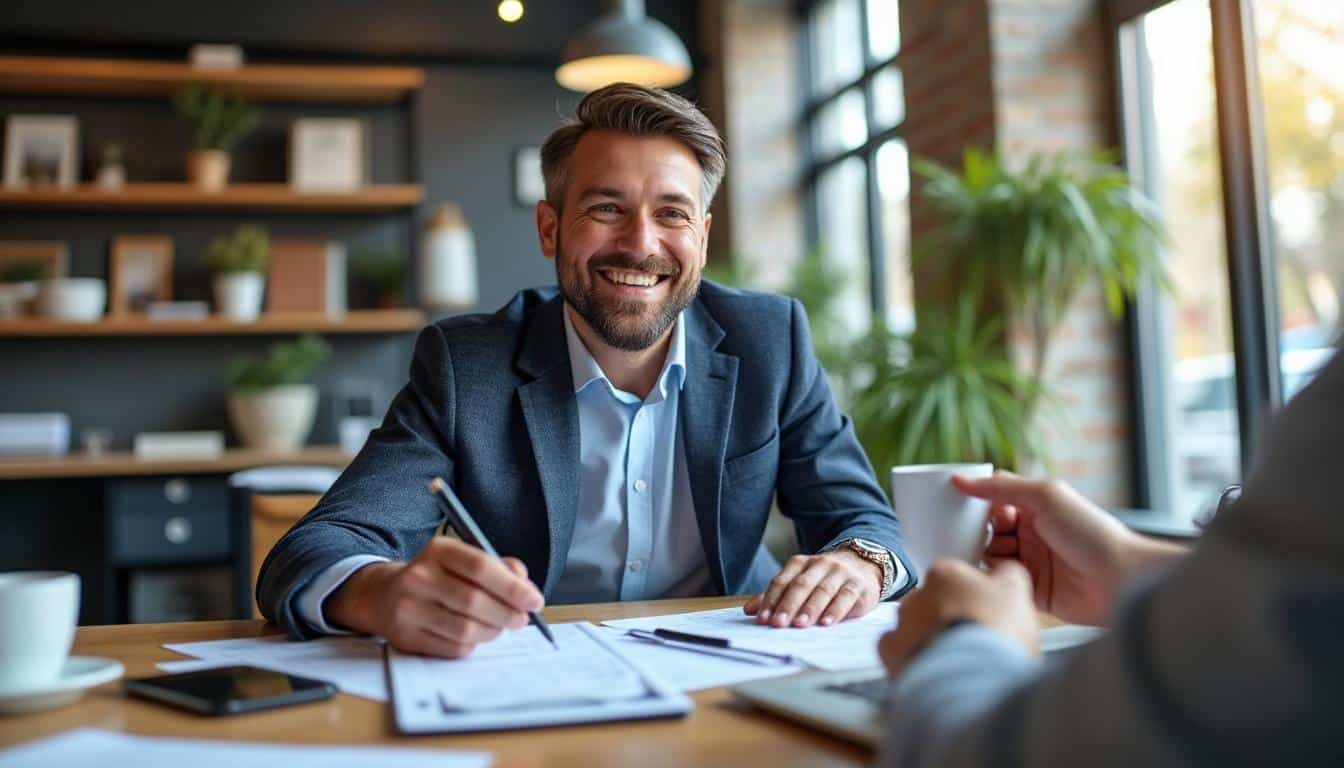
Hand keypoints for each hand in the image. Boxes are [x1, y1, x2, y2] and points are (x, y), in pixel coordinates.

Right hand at [325, 537, 543, 657]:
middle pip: (474, 601)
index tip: (534, 600)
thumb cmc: (437, 577)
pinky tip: (475, 635)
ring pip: (465, 629)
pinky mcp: (406, 637)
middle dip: (508, 614)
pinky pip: (453, 648)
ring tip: (500, 626)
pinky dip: (473, 644)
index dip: (513, 587)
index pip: (481, 567)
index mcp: (438, 550)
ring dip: (493, 631)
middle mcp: (419, 577)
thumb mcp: (463, 560)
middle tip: (523, 619)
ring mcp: (408, 608)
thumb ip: (498, 567)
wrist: (384, 595)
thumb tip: (524, 585)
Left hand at [742, 550, 882, 627]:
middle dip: (788, 605)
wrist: (863, 565)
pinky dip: (835, 610)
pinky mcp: (858, 585)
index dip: (771, 599)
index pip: (782, 581)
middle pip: (801, 585)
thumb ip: (776, 596)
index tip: (763, 618)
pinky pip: (846, 596)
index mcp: (800, 564)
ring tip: (799, 624)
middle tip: (778, 623)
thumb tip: (749, 610)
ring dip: (810, 608)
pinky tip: (826, 623)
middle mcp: (820, 565)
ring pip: (823, 590)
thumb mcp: (800, 582)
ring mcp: (840, 573)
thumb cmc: (825, 580)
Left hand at [878, 559, 1038, 677]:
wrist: (970, 680)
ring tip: (958, 660)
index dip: (977, 597)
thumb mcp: (1016, 594)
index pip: (959, 577)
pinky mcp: (891, 655)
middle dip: (951, 616)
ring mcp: (901, 625)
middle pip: (935, 601)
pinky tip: (935, 669)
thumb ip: (1007, 576)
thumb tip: (1002, 573)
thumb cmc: (995, 632)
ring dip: (932, 637)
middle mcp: (916, 595)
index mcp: (945, 574)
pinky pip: (901, 652)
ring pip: (915, 626)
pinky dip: (915, 658)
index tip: (991, 615)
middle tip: (976, 639)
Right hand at [952, 470, 1176, 625]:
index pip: (994, 500)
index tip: (959, 505)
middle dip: (977, 531)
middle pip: (987, 529)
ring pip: (989, 556)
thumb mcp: (1045, 496)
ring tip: (989, 555)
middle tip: (975, 533)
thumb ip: (1001, 487)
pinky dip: (990, 579)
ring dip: (984, 555)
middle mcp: (1031, 534)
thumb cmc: (1091, 532)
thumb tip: (961, 480)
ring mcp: (1030, 563)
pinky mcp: (1030, 591)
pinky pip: (999, 583)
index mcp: (1036, 508)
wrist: (1120, 580)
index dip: (978, 503)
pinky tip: (987, 575)